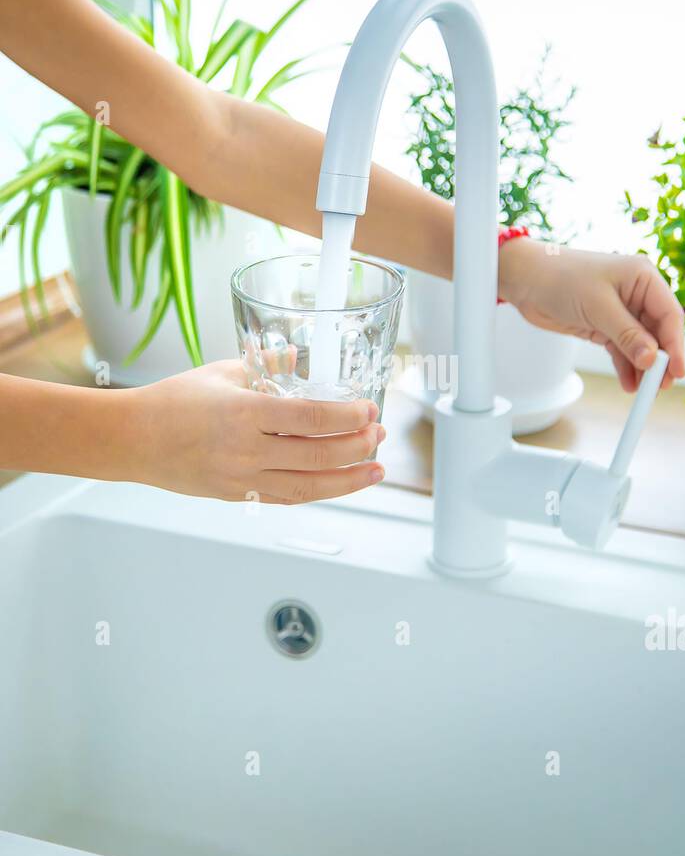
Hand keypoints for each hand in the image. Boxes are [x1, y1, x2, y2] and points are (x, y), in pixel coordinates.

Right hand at [124, 360, 384, 501]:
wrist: (134, 439)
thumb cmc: (172, 402)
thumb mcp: (222, 372)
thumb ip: (265, 367)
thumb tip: (297, 358)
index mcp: (244, 413)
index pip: (310, 418)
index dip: (348, 417)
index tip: (369, 409)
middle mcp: (246, 450)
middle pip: (318, 455)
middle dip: (357, 446)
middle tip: (379, 434)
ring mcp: (242, 478)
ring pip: (308, 486)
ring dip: (348, 479)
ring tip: (375, 469)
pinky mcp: (237, 495)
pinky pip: (287, 497)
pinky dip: (317, 491)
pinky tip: (339, 483)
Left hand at [497, 240, 684, 391]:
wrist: (525, 279)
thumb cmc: (561, 277)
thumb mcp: (598, 307)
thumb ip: (627, 334)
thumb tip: (651, 359)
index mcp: (642, 277)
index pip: (669, 314)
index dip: (675, 344)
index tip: (676, 370)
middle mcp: (636, 293)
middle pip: (658, 332)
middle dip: (660, 360)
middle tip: (660, 386)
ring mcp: (621, 311)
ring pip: (641, 344)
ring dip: (643, 367)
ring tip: (642, 390)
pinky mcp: (604, 325)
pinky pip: (622, 349)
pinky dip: (626, 367)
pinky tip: (628, 383)